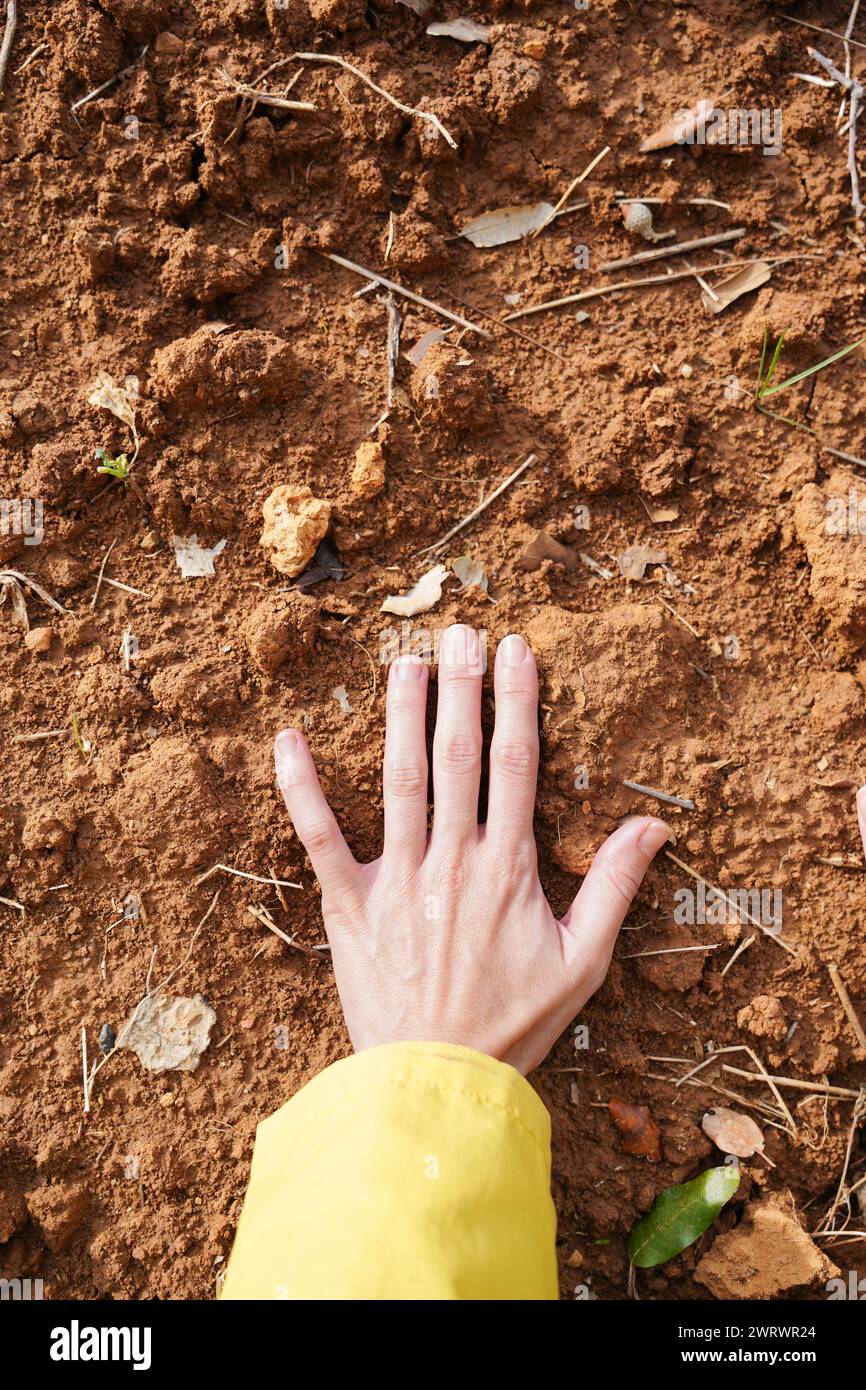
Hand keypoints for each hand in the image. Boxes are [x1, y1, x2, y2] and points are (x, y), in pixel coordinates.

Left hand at [274, 625, 670, 1073]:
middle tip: (459, 630)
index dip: (517, 702)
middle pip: (456, 756)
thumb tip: (651, 825)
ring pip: (398, 780)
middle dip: (460, 688)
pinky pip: (320, 837)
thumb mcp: (583, 961)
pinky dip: (302, 788)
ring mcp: (396, 879)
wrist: (439, 1082)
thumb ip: (614, 887)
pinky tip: (289, 738)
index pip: (515, 765)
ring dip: (399, 715)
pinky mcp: (348, 906)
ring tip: (403, 659)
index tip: (517, 651)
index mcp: (508, 869)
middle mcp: (452, 860)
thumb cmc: (514, 1024)